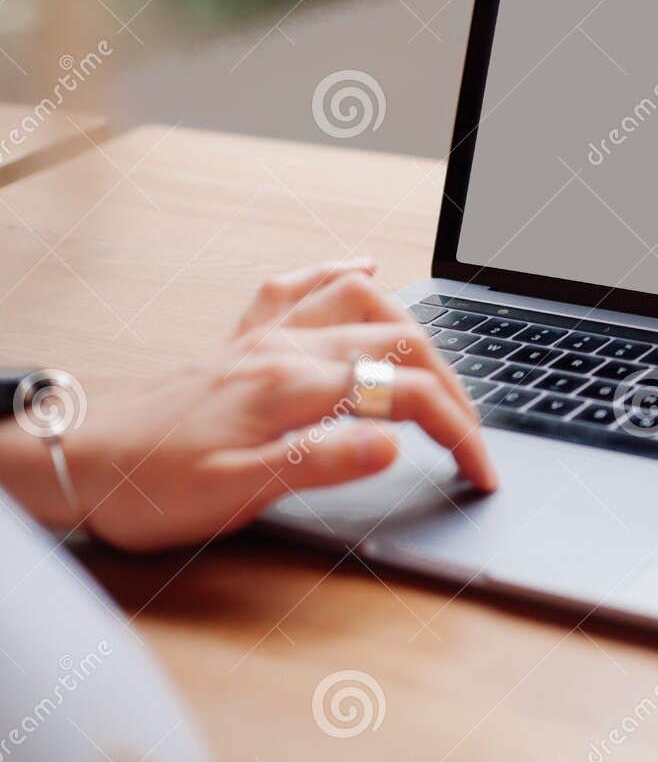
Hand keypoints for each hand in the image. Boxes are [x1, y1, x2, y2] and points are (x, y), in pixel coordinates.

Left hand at [15, 260, 495, 550]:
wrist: (71, 462)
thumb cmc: (147, 487)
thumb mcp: (236, 494)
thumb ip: (321, 464)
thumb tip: (394, 442)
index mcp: (292, 387)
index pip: (404, 395)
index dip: (459, 432)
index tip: (482, 471)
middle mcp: (285, 348)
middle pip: (401, 343)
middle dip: (455, 387)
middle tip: (475, 435)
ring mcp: (264, 338)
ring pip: (363, 303)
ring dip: (417, 329)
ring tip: (444, 371)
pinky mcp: (242, 341)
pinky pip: (299, 286)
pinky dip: (340, 273)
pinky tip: (364, 267)